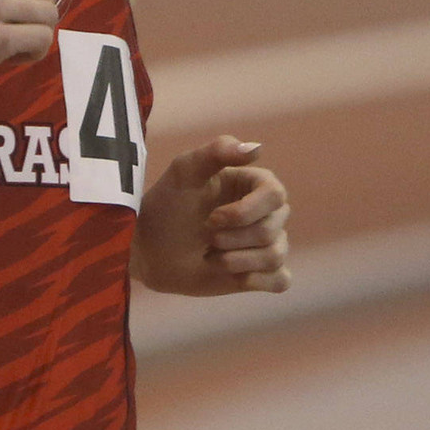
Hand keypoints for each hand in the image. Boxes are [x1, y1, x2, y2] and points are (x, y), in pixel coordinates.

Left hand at [132, 136, 290, 295]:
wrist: (149, 248)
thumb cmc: (167, 204)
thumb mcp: (185, 170)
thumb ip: (218, 151)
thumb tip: (258, 149)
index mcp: (255, 184)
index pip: (275, 195)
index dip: (244, 212)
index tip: (212, 219)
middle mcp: (267, 213)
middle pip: (273, 228)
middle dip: (233, 238)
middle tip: (206, 237)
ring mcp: (265, 244)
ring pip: (275, 255)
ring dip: (236, 260)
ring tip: (211, 255)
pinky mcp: (260, 273)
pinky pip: (280, 280)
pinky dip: (257, 279)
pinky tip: (233, 276)